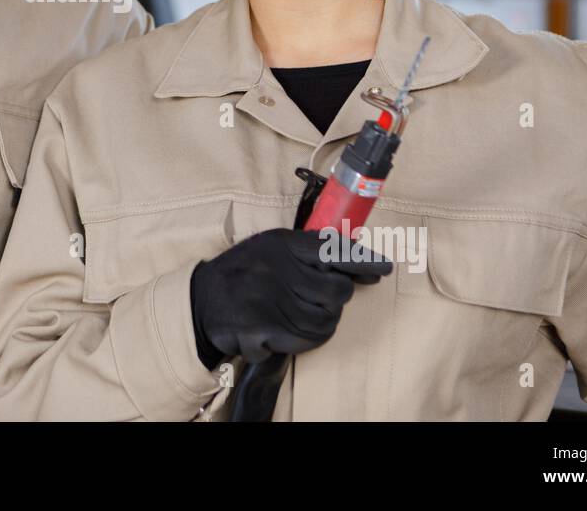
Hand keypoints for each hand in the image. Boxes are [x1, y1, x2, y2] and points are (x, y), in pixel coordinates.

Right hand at [189, 228, 392, 367]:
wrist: (203, 300)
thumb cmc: (245, 271)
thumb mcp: (271, 247)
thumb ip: (308, 249)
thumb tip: (358, 261)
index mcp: (281, 244)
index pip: (332, 249)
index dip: (362, 260)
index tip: (383, 268)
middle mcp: (278, 270)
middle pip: (337, 291)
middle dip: (337, 298)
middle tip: (322, 297)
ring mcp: (270, 301)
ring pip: (327, 320)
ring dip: (324, 322)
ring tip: (305, 315)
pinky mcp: (264, 330)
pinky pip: (307, 341)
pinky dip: (306, 339)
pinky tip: (290, 330)